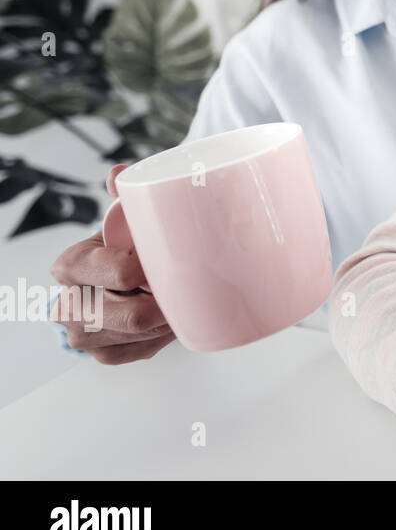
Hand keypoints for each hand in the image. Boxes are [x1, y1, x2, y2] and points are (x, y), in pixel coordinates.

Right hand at [48, 163, 174, 363]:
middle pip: (134, 314)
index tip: (170, 260)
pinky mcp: (107, 355)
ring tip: (186, 296)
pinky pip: (146, 348)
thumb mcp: (125, 220)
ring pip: (144, 334)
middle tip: (191, 284)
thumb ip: (124, 197)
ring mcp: (87, 335)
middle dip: (169, 300)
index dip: (149, 270)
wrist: (117, 281)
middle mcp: (71, 305)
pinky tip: (173, 315)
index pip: (117, 273)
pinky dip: (165, 333)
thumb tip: (119, 174)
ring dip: (171, 316)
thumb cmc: (125, 246)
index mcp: (72, 266)